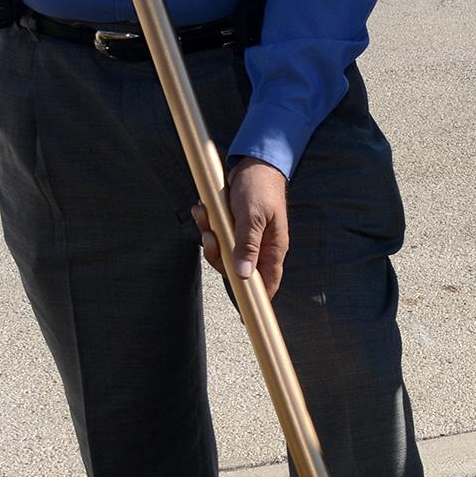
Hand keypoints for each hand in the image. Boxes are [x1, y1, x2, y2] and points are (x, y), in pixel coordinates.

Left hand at [190, 157, 290, 296]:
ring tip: (204, 215)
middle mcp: (260, 247)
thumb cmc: (260, 188)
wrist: (254, 162)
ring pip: (222, 252)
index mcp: (273, 248)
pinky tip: (202, 210)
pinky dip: (206, 225)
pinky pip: (216, 236)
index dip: (257, 299)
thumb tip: (244, 274)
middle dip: (218, 257)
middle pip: (236, 270)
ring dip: (208, 236)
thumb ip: (248, 245)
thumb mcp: (253, 216)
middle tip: (211, 238)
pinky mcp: (233, 227)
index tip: (244, 313)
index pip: (268, 283)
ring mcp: (245, 238)